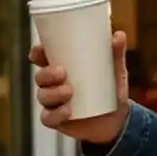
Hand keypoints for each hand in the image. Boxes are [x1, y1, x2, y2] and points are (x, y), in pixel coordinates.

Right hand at [29, 29, 131, 144]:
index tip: (40, 50)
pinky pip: (48, 118)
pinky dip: (55, 114)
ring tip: (69, 91)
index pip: (42, 57)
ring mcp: (54, 103)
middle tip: (62, 72)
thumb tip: (119, 35)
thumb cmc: (111, 89)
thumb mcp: (115, 70)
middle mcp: (53, 84)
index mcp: (62, 67)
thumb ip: (116, 53)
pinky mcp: (57, 120)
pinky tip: (67, 111)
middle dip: (46, 73)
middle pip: (40, 76)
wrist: (116, 119)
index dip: (37, 53)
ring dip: (52, 93)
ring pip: (43, 96)